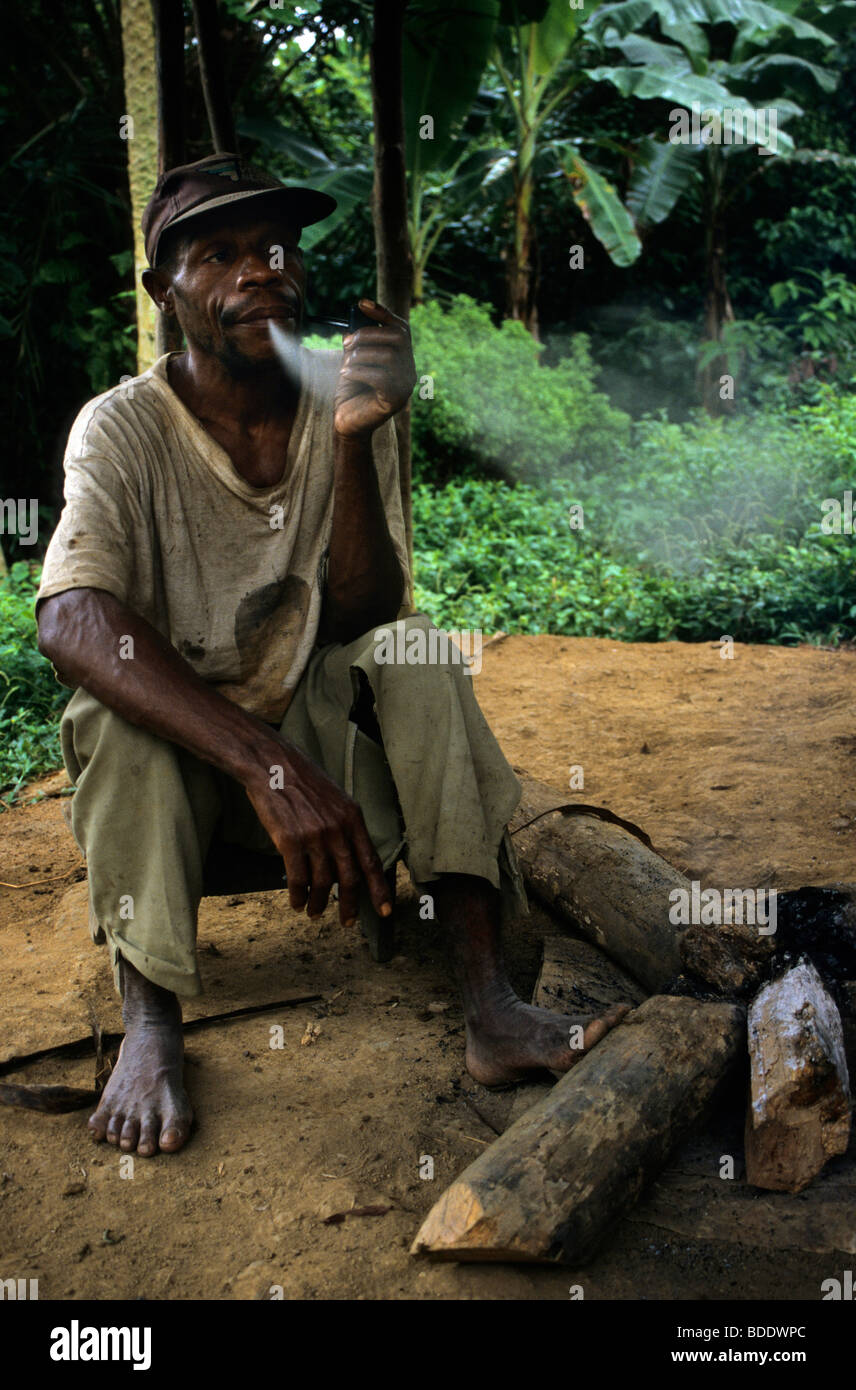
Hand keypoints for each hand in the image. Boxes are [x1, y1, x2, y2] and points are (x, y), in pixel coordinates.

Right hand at [244, 743, 392, 928]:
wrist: (271, 764)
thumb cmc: (302, 781)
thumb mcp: (335, 799)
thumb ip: (344, 827)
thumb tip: (348, 859)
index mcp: (353, 818)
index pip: (371, 861)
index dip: (379, 889)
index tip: (385, 911)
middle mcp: (338, 829)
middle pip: (349, 878)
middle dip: (350, 905)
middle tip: (347, 921)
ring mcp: (314, 836)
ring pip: (323, 882)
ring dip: (319, 903)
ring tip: (314, 912)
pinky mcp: (289, 841)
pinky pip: (298, 879)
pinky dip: (298, 896)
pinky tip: (296, 902)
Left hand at [333, 299, 416, 438]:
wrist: (348, 423)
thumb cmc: (351, 392)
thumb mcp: (353, 362)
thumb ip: (357, 344)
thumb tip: (354, 324)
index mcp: (402, 358)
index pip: (401, 328)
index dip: (383, 313)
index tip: (361, 303)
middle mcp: (409, 370)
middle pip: (397, 338)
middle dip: (368, 334)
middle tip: (346, 342)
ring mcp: (405, 385)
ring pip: (388, 356)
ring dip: (360, 355)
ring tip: (345, 364)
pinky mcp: (395, 400)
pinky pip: (380, 377)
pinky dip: (359, 371)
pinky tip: (345, 374)